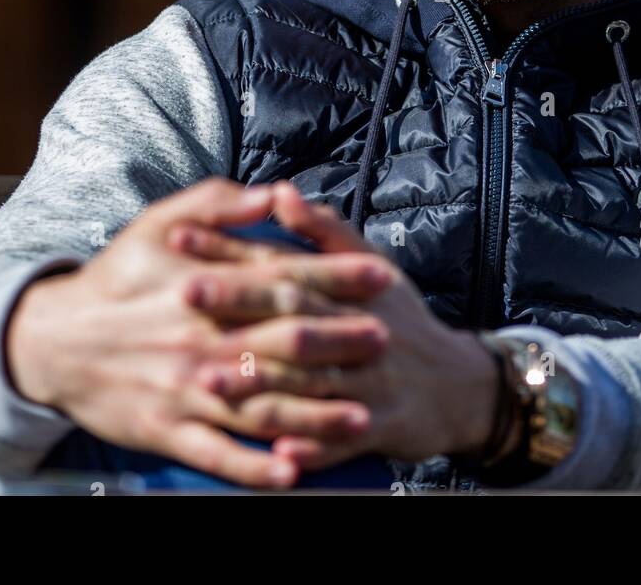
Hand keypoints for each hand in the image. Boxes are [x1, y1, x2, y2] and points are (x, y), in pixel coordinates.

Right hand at [4, 177, 392, 487]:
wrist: (52, 340)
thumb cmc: (115, 277)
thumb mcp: (159, 222)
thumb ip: (220, 205)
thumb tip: (276, 192)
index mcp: (206, 288)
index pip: (284, 278)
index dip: (336, 276)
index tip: (381, 274)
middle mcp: (201, 339)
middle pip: (283, 342)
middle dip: (340, 341)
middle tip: (386, 340)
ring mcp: (185, 389)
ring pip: (261, 406)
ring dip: (314, 413)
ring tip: (362, 418)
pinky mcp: (166, 430)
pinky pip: (217, 455)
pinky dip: (255, 467)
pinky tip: (293, 472)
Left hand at [184, 190, 501, 469]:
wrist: (459, 385)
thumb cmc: (402, 320)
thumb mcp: (372, 265)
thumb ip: (322, 230)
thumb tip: (279, 190)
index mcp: (350, 287)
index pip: (282, 262)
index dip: (231, 249)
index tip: (181, 237)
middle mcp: (358, 329)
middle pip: (291, 314)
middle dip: (236, 304)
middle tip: (181, 295)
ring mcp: (371, 381)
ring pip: (309, 381)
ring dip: (258, 383)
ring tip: (207, 382)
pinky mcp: (381, 426)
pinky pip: (341, 440)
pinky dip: (311, 446)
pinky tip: (276, 450)